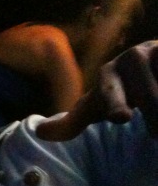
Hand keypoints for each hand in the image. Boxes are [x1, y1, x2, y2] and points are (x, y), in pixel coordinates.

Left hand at [37, 41, 157, 140]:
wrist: (154, 60)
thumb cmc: (122, 89)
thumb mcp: (98, 103)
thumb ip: (74, 120)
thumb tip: (40, 132)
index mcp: (109, 73)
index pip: (108, 91)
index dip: (113, 102)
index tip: (121, 118)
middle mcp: (134, 58)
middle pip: (149, 94)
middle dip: (154, 110)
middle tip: (156, 134)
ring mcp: (157, 50)